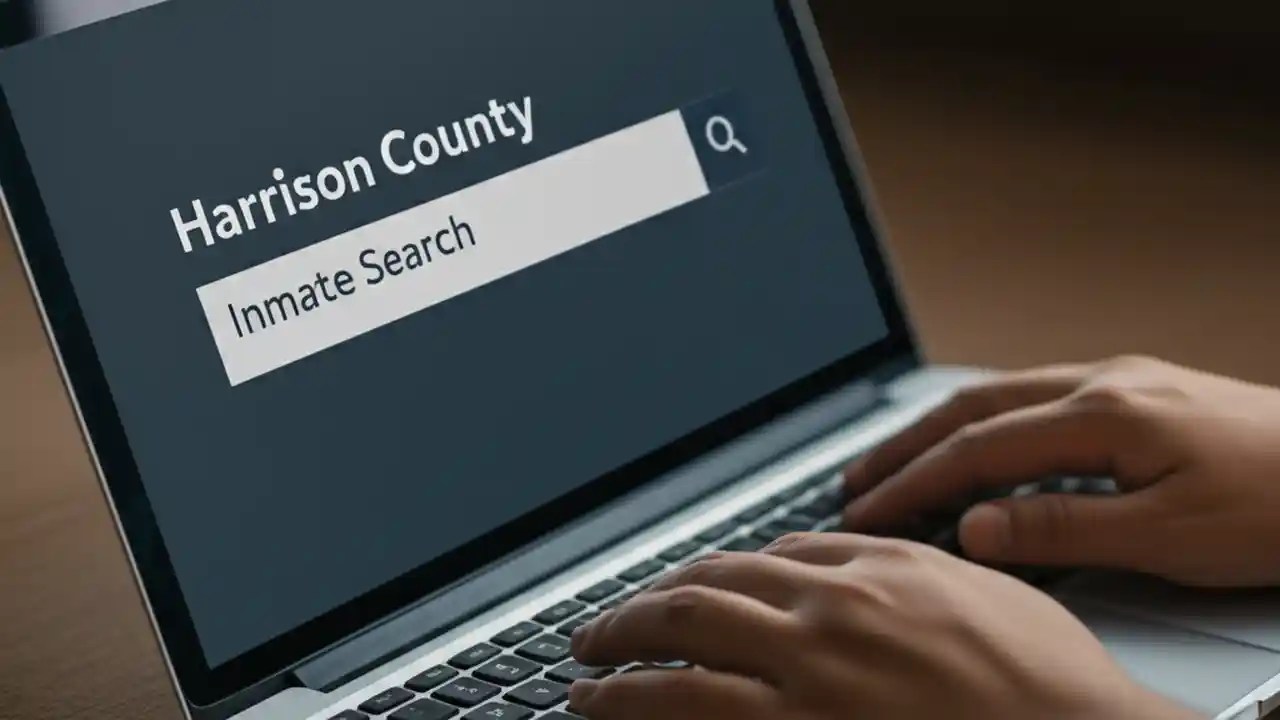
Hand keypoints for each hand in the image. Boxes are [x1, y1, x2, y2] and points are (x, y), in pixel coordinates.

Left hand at [569, 534, 1193, 719]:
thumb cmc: (1049, 685)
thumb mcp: (977, 592)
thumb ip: (896, 567)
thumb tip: (830, 555)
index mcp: (872, 572)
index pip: (757, 560)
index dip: (703, 578)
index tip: (677, 595)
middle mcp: (827, 618)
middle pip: (699, 595)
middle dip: (635, 611)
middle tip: (598, 630)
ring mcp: (809, 683)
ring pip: (677, 653)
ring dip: (616, 660)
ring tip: (583, 673)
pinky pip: (693, 717)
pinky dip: (641, 712)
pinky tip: (613, 715)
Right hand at [844, 356, 1279, 587]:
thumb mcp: (1171, 537)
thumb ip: (1063, 528)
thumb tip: (975, 528)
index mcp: (1104, 413)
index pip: (978, 449)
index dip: (914, 483)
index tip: (867, 512)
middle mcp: (1101, 382)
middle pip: (973, 407)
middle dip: (905, 446)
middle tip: (853, 481)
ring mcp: (1119, 379)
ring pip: (999, 395)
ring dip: (938, 430)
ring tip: (894, 465)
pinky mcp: (1136, 390)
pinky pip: (1033, 398)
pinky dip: (983, 424)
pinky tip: (974, 446)